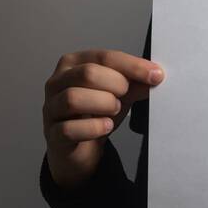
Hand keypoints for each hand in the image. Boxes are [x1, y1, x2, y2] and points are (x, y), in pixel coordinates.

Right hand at [42, 49, 164, 188]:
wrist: (79, 149)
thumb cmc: (95, 114)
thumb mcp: (119, 93)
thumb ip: (134, 83)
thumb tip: (154, 76)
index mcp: (73, 64)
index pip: (105, 57)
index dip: (132, 66)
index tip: (156, 75)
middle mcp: (57, 82)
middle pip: (88, 74)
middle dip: (115, 85)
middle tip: (125, 96)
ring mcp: (51, 108)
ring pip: (74, 98)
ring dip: (103, 104)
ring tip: (114, 111)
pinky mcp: (53, 134)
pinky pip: (69, 128)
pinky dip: (93, 128)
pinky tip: (106, 126)